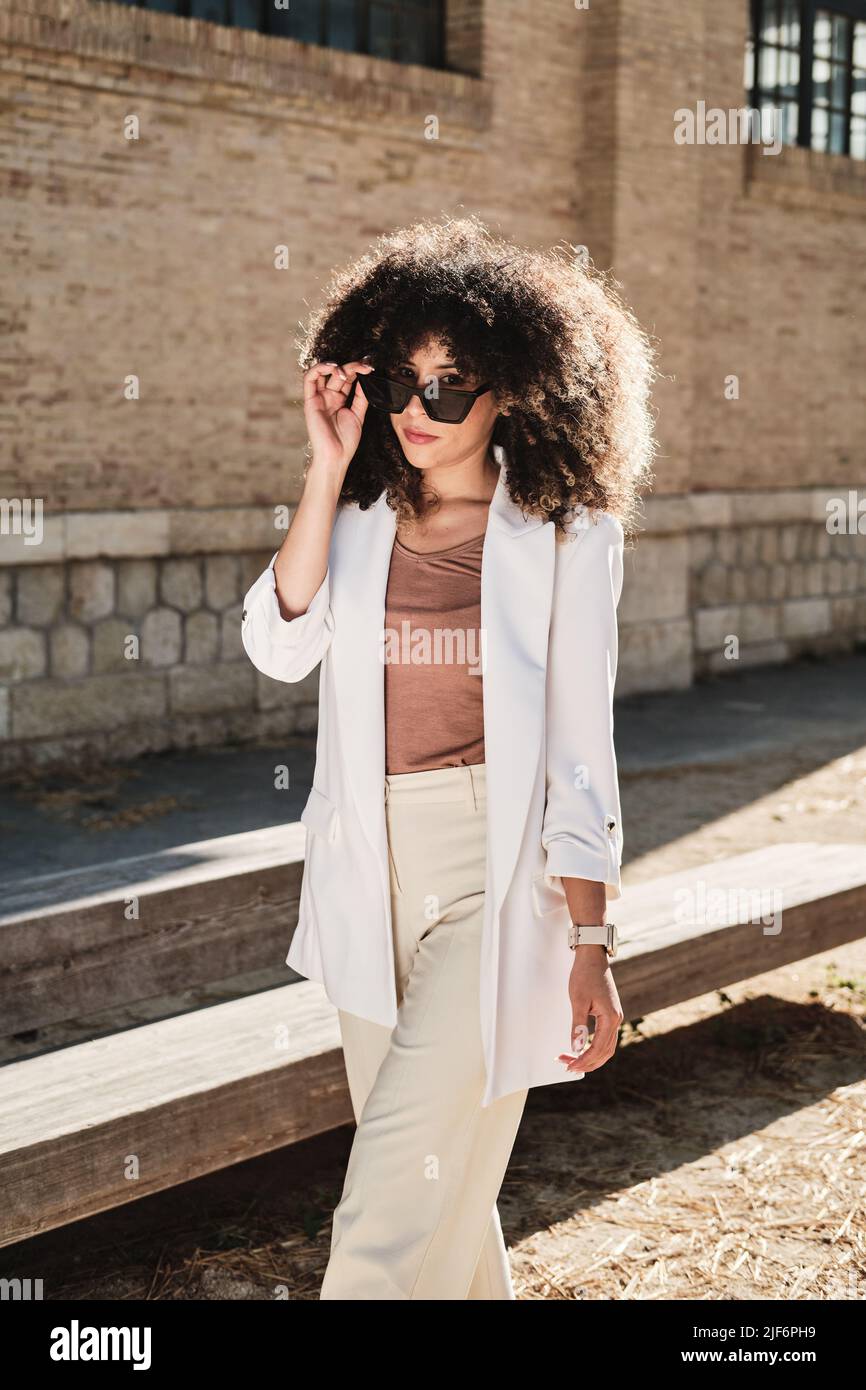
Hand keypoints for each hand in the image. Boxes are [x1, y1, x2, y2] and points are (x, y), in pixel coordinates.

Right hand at [303, 359, 374, 476]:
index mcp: (340, 400)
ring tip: (346, 370)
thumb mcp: (358, 415)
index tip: (369, 368)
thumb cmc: (346, 441)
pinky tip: (332, 367)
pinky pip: (309, 379)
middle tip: (364, 366)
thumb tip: (365, 379)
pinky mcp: (310, 401)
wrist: (336, 456)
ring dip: (335, 366)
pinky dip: (318, 369)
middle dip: (351, 367)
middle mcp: (329, 397)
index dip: (358, 371)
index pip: (348, 379)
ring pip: (322, 373)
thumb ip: (361, 397)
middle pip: (338, 374)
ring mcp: (319, 398)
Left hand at [559, 946, 623, 1073]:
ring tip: (572, 1060)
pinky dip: (594, 1048)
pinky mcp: (610, 1014)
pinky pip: (605, 1038)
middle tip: (568, 1066)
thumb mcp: (578, 999)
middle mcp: (616, 1019)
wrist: (592, 957)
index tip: (570, 1066)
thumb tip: (575, 1048)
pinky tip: (582, 1049)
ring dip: (591, 1057)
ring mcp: (615, 1017)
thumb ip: (577, 1025)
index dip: (584, 1060)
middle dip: (587, 1062)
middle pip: (605, 1052)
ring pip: (606, 1047)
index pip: (598, 1048)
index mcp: (611, 1017)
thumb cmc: (584, 975)